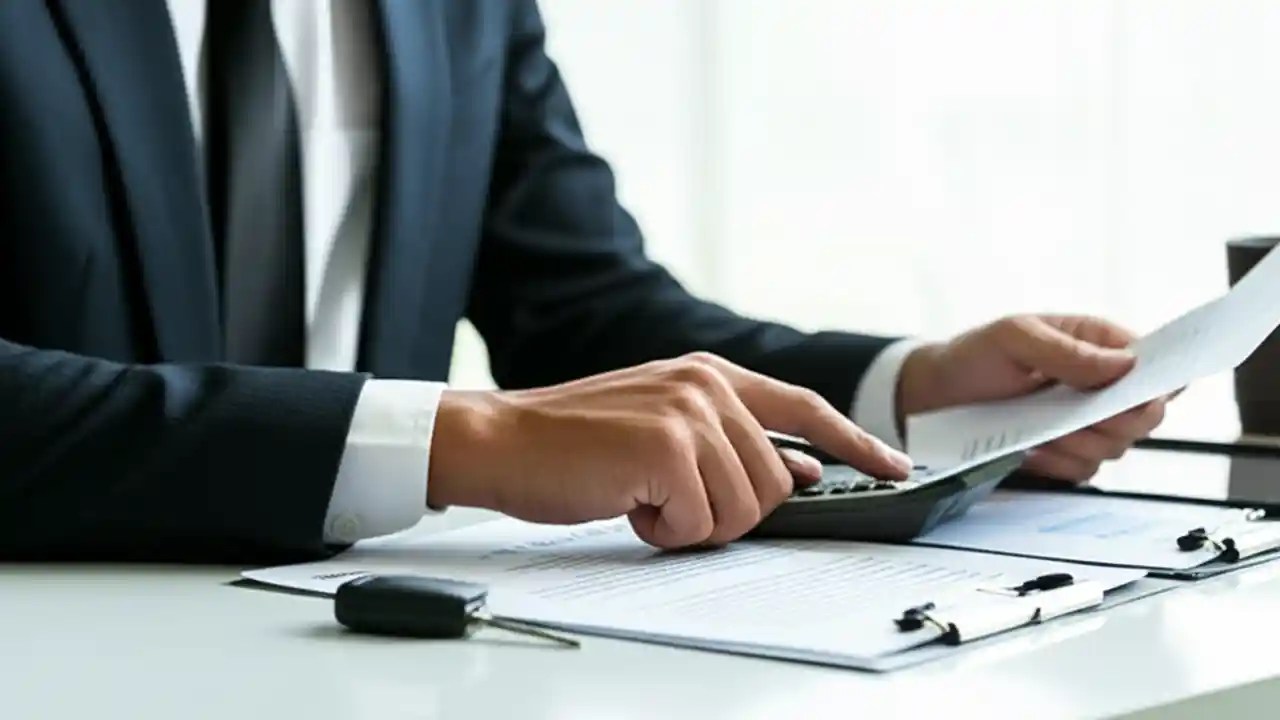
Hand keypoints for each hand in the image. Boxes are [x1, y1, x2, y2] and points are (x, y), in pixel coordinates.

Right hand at [427, 353, 912, 547]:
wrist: (502, 439)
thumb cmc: (574, 443)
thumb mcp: (664, 429)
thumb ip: (732, 441)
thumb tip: (802, 472)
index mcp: (710, 375)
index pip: (806, 408)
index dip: (855, 442)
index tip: (894, 464)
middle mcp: (708, 385)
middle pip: (776, 482)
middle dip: (726, 512)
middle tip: (666, 501)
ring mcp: (690, 412)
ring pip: (745, 509)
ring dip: (691, 524)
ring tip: (642, 497)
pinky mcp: (668, 447)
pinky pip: (701, 523)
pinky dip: (664, 532)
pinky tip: (628, 504)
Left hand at [898, 315, 1170, 481]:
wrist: (934, 396)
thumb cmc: (975, 356)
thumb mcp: (1014, 338)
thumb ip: (1067, 351)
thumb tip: (1125, 364)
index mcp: (1099, 344)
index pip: (1155, 364)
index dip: (1158, 383)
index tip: (1138, 398)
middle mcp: (1101, 384)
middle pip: (1146, 415)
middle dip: (1115, 422)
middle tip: (1074, 418)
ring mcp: (1086, 421)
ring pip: (1118, 447)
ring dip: (1081, 444)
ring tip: (1042, 430)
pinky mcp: (1067, 453)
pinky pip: (1085, 470)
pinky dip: (1060, 464)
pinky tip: (1032, 449)